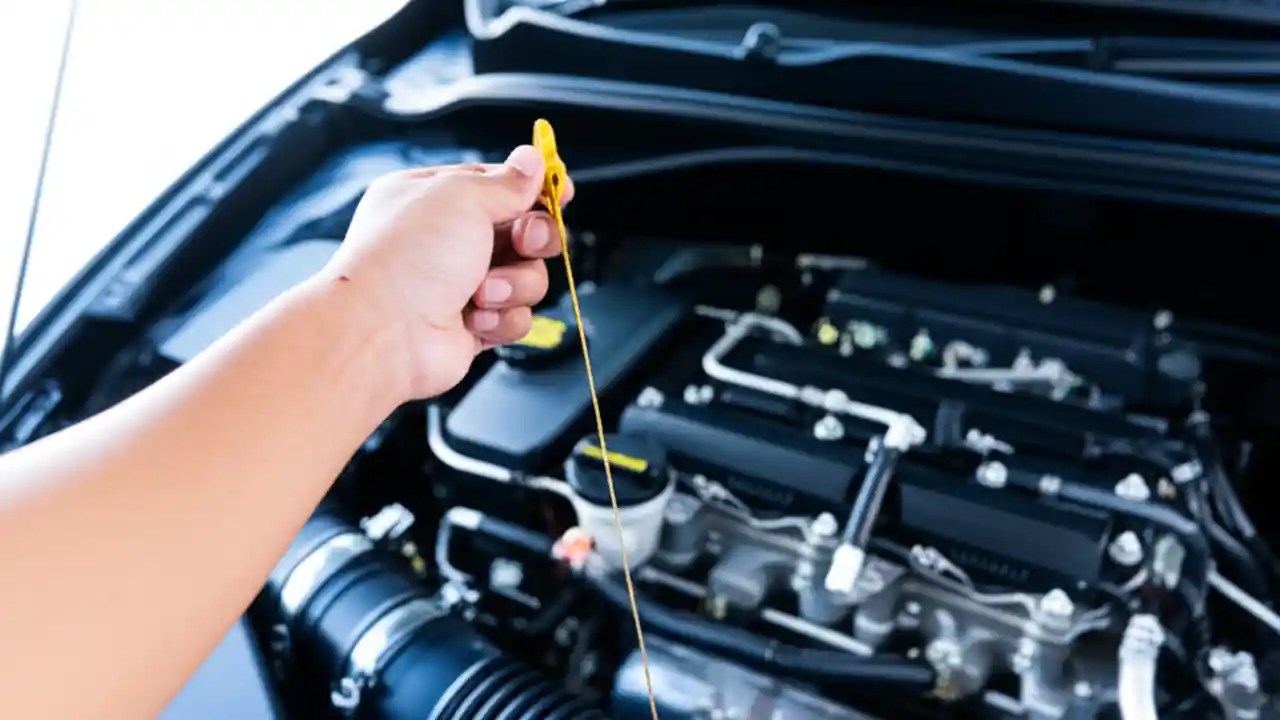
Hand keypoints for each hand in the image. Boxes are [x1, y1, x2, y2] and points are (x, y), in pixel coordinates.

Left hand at [318, 145, 573, 399]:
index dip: (534, 188)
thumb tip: (531, 161)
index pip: (497, 185)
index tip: (560, 190)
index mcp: (433, 199)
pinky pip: (517, 316)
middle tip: (525, 241)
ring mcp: (461, 284)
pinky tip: (474, 319)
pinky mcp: (474, 325)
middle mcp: (446, 240)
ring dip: (515, 283)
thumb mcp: (461, 198)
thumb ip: (506, 182)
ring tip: (482, 291)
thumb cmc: (405, 260)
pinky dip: (502, 318)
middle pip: (523, 231)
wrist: (383, 334)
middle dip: (534, 237)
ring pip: (527, 276)